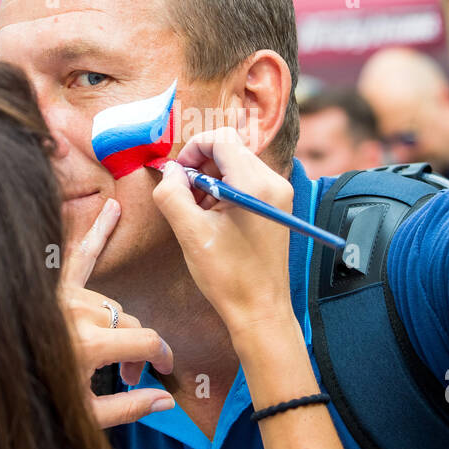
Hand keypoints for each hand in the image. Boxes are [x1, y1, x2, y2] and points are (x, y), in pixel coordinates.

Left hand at [59, 197, 174, 427]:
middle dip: (137, 348)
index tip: (164, 368)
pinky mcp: (52, 286)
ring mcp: (64, 295)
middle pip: (131, 320)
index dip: (163, 356)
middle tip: (125, 376)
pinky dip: (97, 231)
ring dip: (116, 323)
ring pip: (110, 302)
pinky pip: (80, 255)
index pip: (148, 340)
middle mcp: (79, 312)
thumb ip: (129, 407)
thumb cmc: (33, 401)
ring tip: (106, 353)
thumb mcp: (85, 416)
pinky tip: (112, 209)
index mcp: (90, 344)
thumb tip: (168, 401)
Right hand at [151, 128, 297, 336]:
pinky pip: (246, 183)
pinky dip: (225, 192)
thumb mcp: (191, 233)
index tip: (178, 174)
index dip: (194, 149)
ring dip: (211, 181)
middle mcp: (274, 182)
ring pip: (237, 166)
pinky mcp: (276, 207)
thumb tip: (170, 171)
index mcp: (256, 184)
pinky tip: (214, 220)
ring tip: (200, 213)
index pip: (222, 139)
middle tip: (185, 197)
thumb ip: (172, 194)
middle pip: (230, 150)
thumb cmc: (229, 276)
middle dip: (201, 167)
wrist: (261, 310)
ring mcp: (278, 195)